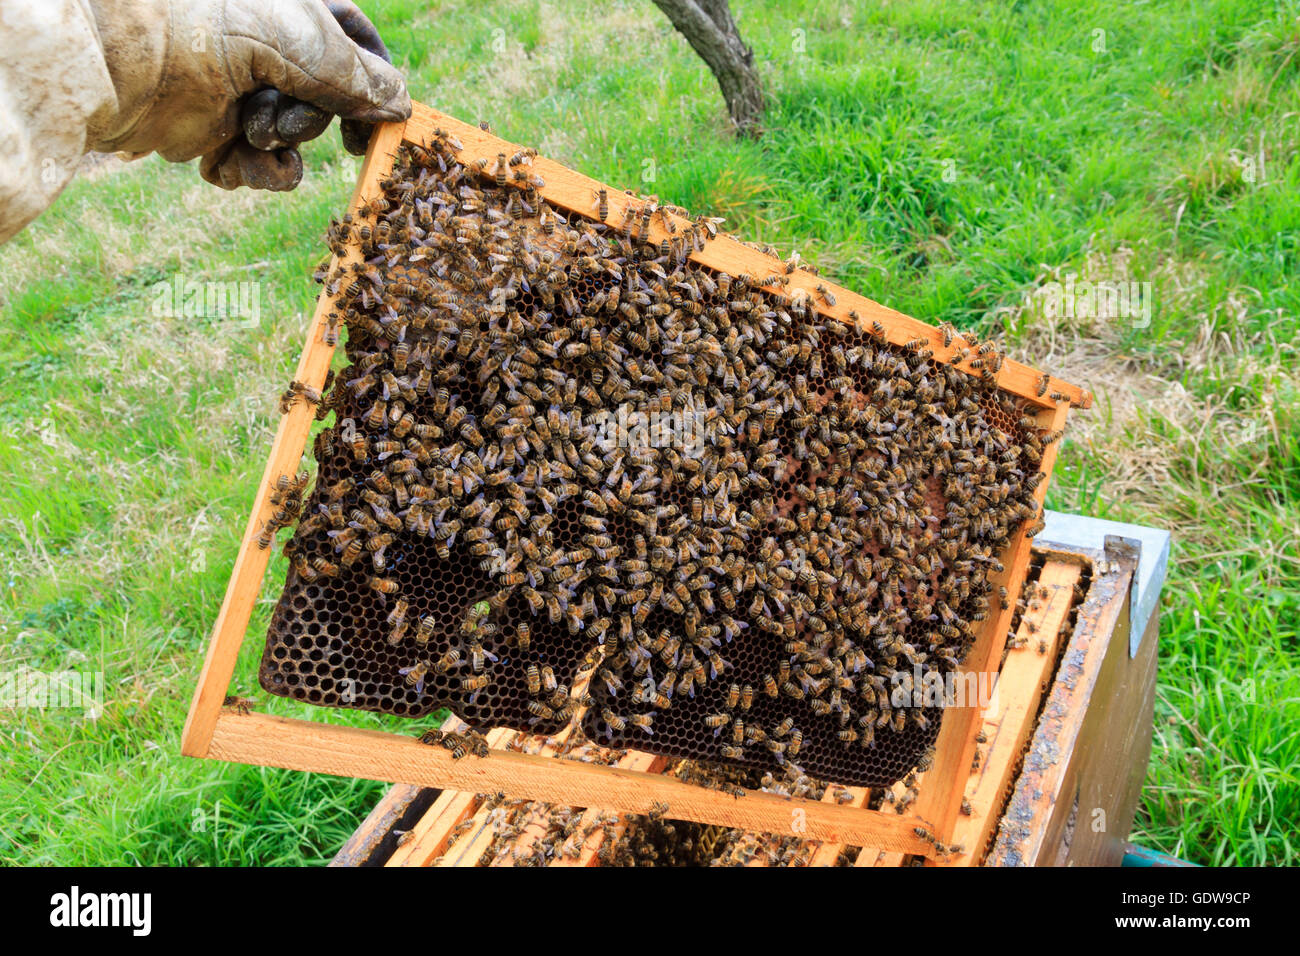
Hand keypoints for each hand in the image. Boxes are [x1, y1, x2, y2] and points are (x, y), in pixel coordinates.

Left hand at [86, 0, 410, 190]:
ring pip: (291, 136)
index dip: (374, 82)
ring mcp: (234, 89)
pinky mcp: (207, 131)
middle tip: (285, 119)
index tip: (379, 121)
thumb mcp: (304, 41)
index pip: (355, 40)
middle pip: (326, 97)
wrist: (113, 53)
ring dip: (280, 144)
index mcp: (289, 7)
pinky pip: (255, 166)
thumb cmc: (209, 21)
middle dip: (312, 118)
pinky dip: (253, 172)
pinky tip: (235, 162)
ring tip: (249, 131)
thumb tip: (402, 107)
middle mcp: (263, 44)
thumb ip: (361, 77)